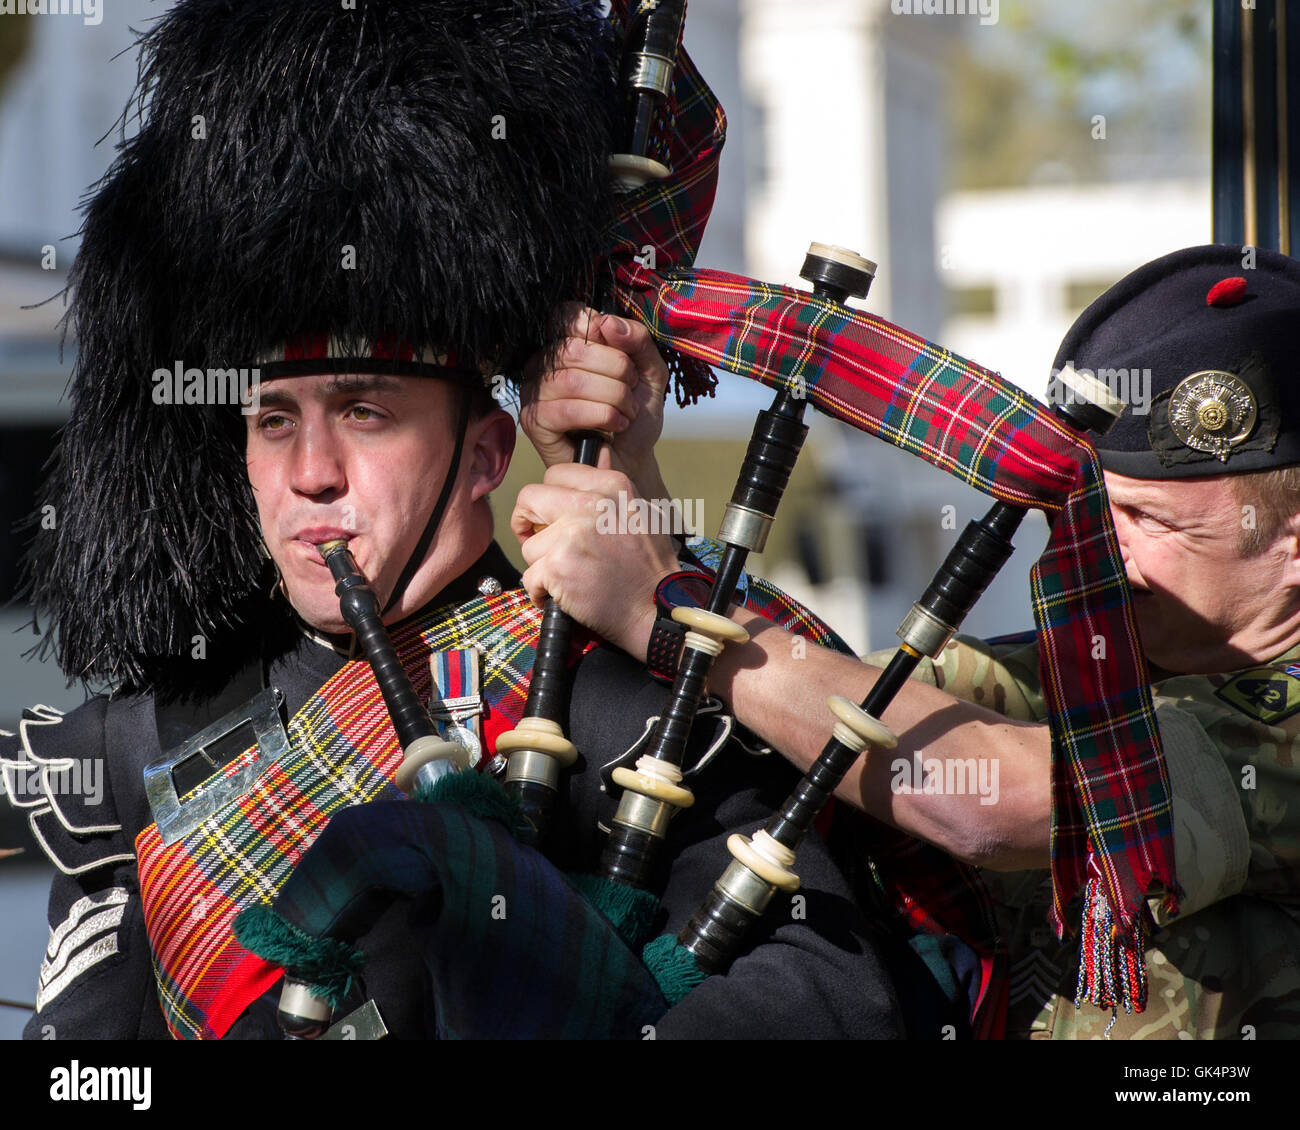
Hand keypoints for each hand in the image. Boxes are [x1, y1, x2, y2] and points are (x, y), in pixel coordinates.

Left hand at [511, 464, 679, 658]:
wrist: (657, 608)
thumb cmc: (651, 567)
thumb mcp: (642, 512)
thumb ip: (612, 489)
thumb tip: (598, 452)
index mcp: (610, 486)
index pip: (555, 474)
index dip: (548, 498)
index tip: (552, 517)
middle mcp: (589, 505)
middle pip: (529, 498)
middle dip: (528, 523)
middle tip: (542, 544)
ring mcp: (570, 536)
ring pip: (529, 545)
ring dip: (541, 565)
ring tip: (568, 577)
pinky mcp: (557, 567)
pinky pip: (529, 578)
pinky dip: (541, 593)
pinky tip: (563, 596)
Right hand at [520, 305, 670, 500]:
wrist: (632, 459)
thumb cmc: (634, 415)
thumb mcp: (649, 370)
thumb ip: (636, 339)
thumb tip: (608, 323)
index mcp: (566, 343)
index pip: (566, 315)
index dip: (597, 328)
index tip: (623, 353)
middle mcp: (543, 364)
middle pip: (573, 348)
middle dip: (616, 369)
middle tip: (631, 390)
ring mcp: (534, 392)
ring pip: (571, 380)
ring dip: (612, 396)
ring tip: (627, 411)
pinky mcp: (534, 422)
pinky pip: (565, 409)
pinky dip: (601, 415)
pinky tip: (615, 424)